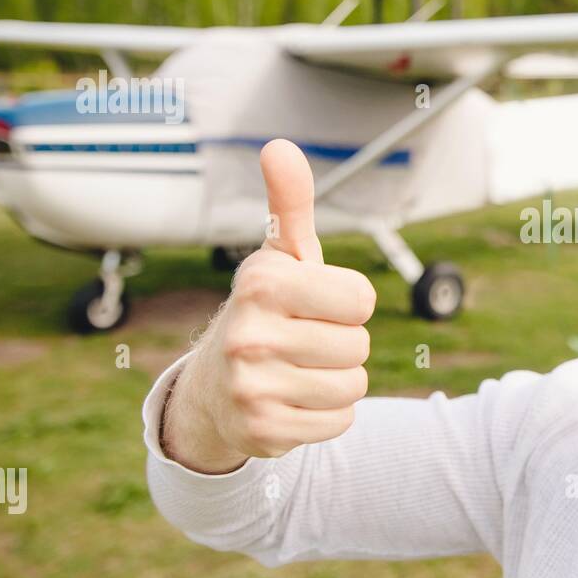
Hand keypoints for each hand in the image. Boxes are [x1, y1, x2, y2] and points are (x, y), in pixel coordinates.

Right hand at [170, 139, 375, 466]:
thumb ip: (290, 203)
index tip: (315, 304)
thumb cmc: (267, 311)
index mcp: (262, 283)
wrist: (215, 388)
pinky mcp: (263, 432)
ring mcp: (252, 387)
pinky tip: (294, 400)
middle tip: (303, 341)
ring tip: (299, 370)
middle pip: (359, 345)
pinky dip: (328, 415)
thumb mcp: (279, 257)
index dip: (348, 303)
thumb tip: (280, 146)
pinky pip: (340, 422)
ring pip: (353, 386)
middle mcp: (249, 335)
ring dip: (338, 380)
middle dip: (342, 344)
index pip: (362, 299)